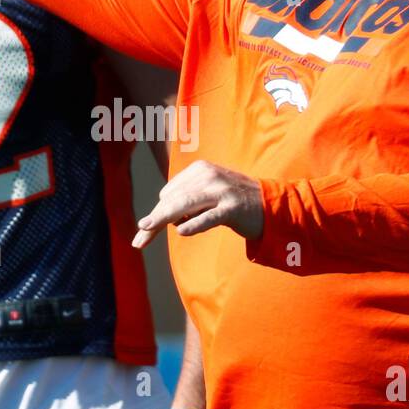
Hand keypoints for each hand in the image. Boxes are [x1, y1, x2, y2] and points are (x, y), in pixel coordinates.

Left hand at [133, 159, 263, 248]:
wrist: (270, 206)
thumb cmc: (233, 202)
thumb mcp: (208, 193)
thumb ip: (185, 200)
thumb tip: (156, 218)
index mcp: (200, 169)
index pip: (170, 192)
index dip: (159, 212)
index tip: (147, 229)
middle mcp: (209, 176)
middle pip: (173, 200)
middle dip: (154, 219)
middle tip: (138, 239)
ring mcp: (222, 191)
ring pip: (184, 206)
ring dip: (163, 219)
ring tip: (146, 230)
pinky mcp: (233, 208)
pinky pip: (208, 218)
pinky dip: (193, 225)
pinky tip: (181, 232)